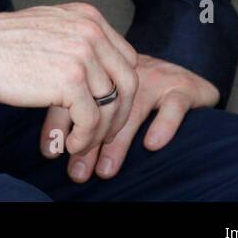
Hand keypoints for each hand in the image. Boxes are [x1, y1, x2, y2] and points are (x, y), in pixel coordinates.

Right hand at [0, 2, 139, 158]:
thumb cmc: (5, 43)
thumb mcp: (52, 25)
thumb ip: (80, 39)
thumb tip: (103, 73)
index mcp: (88, 16)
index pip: (127, 58)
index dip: (122, 89)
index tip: (108, 109)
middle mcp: (90, 30)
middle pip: (129, 82)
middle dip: (119, 114)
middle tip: (102, 134)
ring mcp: (82, 54)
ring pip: (111, 105)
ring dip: (98, 132)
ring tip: (79, 142)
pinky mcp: (70, 79)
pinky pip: (92, 120)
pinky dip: (84, 138)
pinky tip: (68, 143)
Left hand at [38, 52, 219, 182]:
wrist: (188, 70)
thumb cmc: (142, 89)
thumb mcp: (109, 97)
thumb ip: (80, 114)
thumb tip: (50, 150)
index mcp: (102, 66)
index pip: (75, 92)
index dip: (60, 123)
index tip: (49, 152)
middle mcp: (126, 71)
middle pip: (102, 105)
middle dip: (87, 140)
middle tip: (75, 170)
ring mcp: (155, 78)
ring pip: (134, 111)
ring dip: (119, 143)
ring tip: (105, 171)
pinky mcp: (183, 88)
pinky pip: (174, 106)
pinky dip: (164, 125)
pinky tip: (151, 145)